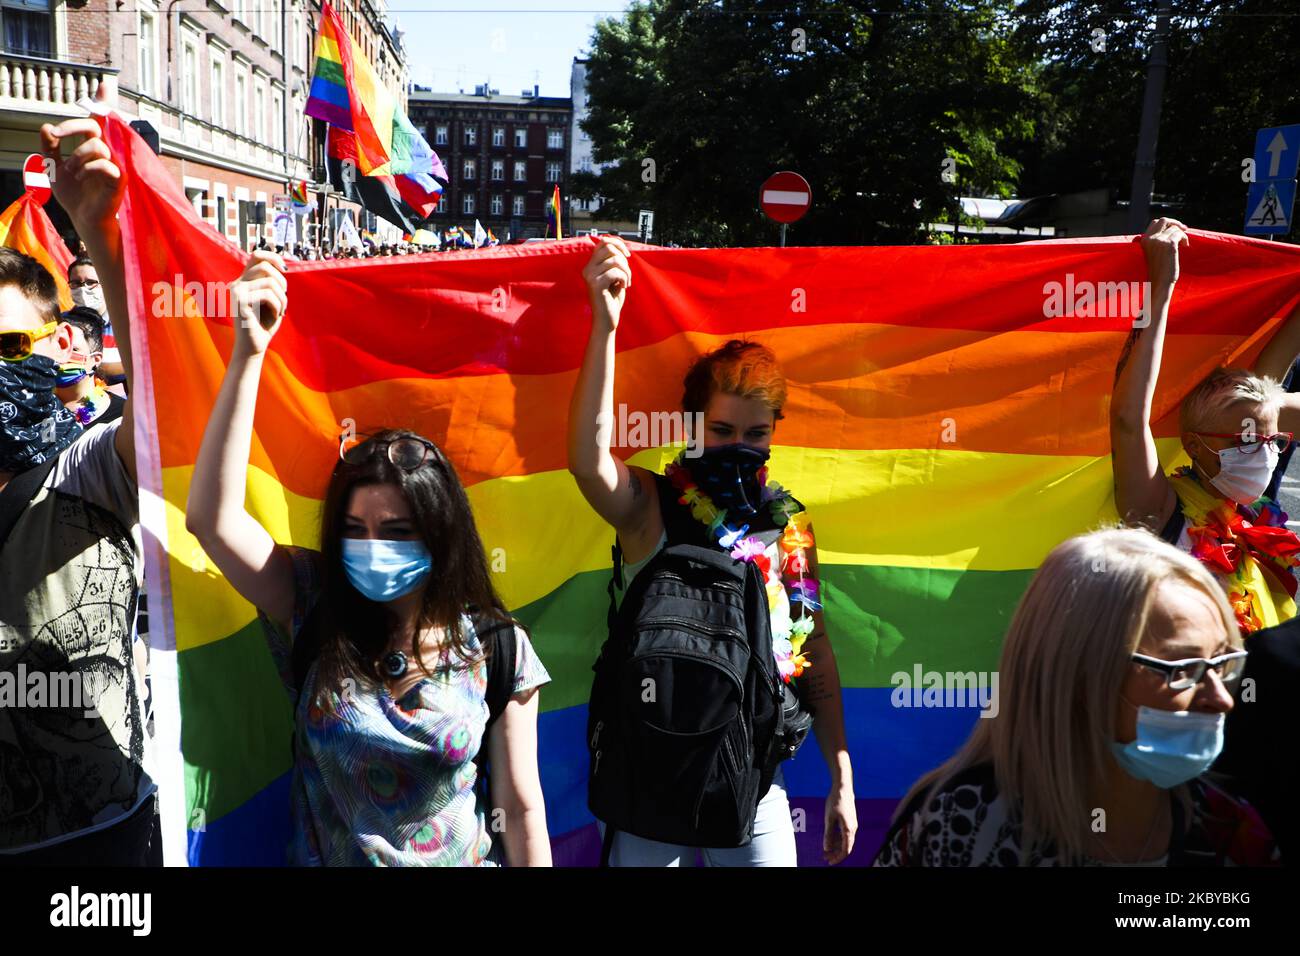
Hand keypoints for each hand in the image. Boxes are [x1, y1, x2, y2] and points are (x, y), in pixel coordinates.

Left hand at [40, 82, 121, 232]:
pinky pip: (106, 166)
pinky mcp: (120, 179)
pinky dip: (89, 169)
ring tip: (71, 172)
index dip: (102, 102)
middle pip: (94, 125)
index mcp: (93, 145)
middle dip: (72, 127)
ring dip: (77, 157)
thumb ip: (50, 147)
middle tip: (55, 135)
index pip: (98, 119)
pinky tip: (81, 178)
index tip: (103, 84)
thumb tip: (46, 126)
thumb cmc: (73, 194)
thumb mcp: (53, 166)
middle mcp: (106, 151)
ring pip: (97, 146)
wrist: (82, 217)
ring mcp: (115, 164)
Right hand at [230, 251, 287, 353]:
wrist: (254, 346)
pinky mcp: (239, 301)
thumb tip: (282, 265)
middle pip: (265, 266)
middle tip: (284, 297)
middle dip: (282, 281)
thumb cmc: (265, 324)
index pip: (256, 255)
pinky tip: (276, 315)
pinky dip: (278, 305)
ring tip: (281, 310)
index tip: (285, 269)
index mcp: (244, 281)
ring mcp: (236, 291)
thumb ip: (273, 283)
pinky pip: (267, 294)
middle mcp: (237, 283)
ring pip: (269, 281)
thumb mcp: (272, 300)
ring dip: (282, 297)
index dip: (273, 257)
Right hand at [582, 236, 631, 327]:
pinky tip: (623, 287)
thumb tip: (620, 245)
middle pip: (609, 247)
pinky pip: (615, 272)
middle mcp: (587, 269)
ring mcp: (590, 276)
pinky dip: (624, 278)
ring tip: (627, 282)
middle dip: (624, 259)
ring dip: (626, 270)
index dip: (618, 244)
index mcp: (591, 265)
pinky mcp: (595, 284)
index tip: (627, 255)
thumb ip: (614, 262)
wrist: (607, 320)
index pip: (603, 242)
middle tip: (627, 273)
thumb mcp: (615, 277)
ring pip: (614, 259)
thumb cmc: (612, 299)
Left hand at [823, 781, 856, 864]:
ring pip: (845, 840)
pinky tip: (829, 839)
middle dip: (836, 853)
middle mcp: (853, 829)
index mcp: (849, 830)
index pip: (845, 850)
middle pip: (846, 846)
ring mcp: (852, 824)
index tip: (829, 862)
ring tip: (825, 850)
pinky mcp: (850, 820)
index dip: (838, 858)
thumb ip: (828, 834)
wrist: (843, 787)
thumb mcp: (829, 819)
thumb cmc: (835, 801)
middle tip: (825, 857)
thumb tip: (827, 848)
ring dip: (836, 846)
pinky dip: (837, 838)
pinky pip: (844, 833)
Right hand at [1140, 217, 1188, 288]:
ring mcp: (1158, 241)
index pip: (1155, 223)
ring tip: (1183, 244)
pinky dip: (1184, 238)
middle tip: (1184, 229)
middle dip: (1175, 223)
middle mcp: (1149, 239)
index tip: (1175, 228)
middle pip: (1164, 220)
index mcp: (1143, 240)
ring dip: (1181, 234)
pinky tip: (1185, 246)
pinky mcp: (1169, 244)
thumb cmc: (1157, 272)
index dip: (1167, 224)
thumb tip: (1170, 230)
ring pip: (1174, 228)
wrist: (1159, 283)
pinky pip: (1180, 234)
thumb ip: (1155, 242)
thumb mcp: (1152, 254)